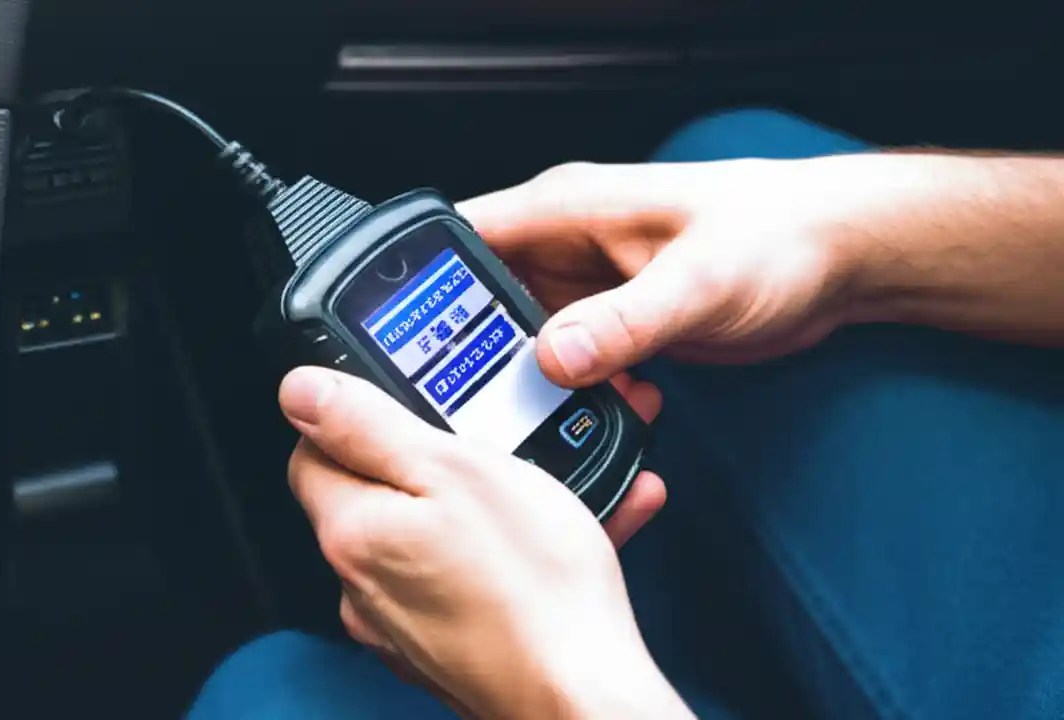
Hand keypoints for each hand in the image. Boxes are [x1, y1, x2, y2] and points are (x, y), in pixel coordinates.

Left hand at [280, 367, 690, 719]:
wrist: (585, 695)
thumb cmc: (532, 587)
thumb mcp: (454, 470)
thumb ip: (367, 426)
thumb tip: (300, 390)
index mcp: (352, 534)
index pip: (312, 453)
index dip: (356, 417)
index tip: (408, 404)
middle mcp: (364, 586)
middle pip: (374, 495)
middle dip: (430, 460)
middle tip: (488, 441)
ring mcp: (405, 625)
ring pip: (431, 537)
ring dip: (481, 503)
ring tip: (545, 483)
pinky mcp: (450, 647)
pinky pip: (466, 580)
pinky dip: (505, 553)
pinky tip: (558, 535)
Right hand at [458, 158, 862, 384]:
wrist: (839, 258)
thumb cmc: (777, 237)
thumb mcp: (697, 282)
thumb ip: (624, 322)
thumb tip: (553, 357)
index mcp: (565, 211)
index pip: (464, 239)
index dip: (429, 288)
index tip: (416, 348)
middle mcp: (564, 246)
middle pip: (481, 302)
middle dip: (478, 354)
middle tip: (486, 406)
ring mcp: (587, 287)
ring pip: (522, 341)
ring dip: (533, 382)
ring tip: (559, 413)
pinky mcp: (613, 322)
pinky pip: (569, 364)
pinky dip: (577, 393)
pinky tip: (609, 411)